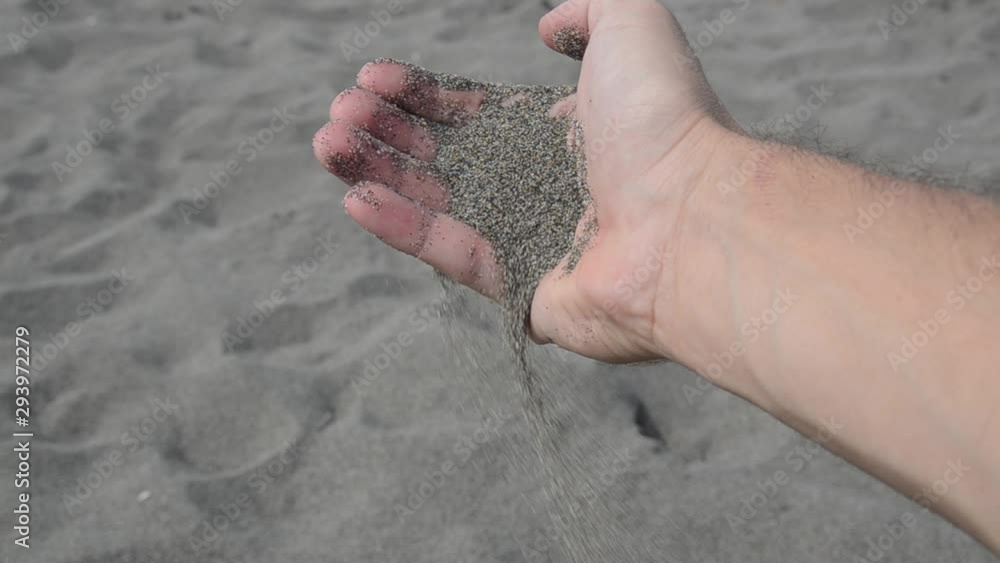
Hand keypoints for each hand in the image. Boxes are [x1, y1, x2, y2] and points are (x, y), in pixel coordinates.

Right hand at [313, 0, 743, 364]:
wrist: (690, 219)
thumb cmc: (664, 122)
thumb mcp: (635, 27)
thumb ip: (590, 10)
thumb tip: (545, 29)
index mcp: (563, 134)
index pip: (475, 112)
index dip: (422, 94)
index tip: (374, 78)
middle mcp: (543, 186)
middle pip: (447, 156)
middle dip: (387, 131)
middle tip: (339, 113)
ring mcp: (530, 240)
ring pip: (436, 203)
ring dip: (378, 173)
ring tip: (328, 145)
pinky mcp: (519, 291)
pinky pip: (448, 255)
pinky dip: (399, 227)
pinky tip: (353, 197)